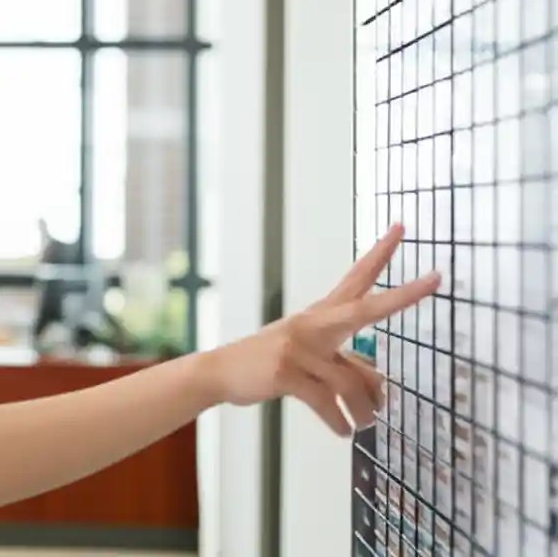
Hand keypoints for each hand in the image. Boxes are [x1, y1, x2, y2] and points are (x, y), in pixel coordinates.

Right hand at [202, 224, 439, 435]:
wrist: (221, 371)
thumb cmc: (272, 362)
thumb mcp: (313, 359)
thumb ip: (349, 369)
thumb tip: (383, 395)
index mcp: (321, 314)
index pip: (356, 278)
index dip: (380, 254)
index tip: (401, 229)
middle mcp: (313, 324)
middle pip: (365, 308)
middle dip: (401, 296)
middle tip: (437, 279)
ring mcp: (298, 347)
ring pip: (351, 381)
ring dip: (363, 410)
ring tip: (365, 425)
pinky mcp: (286, 372)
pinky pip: (326, 402)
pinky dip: (339, 421)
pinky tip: (343, 430)